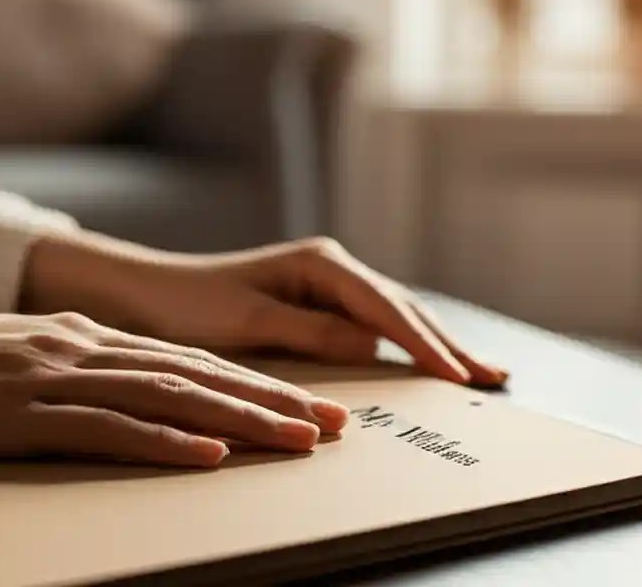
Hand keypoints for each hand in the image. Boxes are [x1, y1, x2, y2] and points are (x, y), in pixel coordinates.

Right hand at [0, 291, 348, 466]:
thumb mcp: (9, 361)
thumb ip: (67, 371)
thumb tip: (120, 394)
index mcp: (81, 338)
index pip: (188, 361)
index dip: (255, 384)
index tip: (307, 404)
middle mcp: (80, 349)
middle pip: (197, 375)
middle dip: (273, 400)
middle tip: (334, 423)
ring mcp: (52, 379)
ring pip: (170, 397)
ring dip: (241, 420)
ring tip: (298, 439)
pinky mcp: (19, 416)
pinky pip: (105, 429)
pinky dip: (164, 442)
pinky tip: (207, 455)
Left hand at [21, 235, 508, 386]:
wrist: (146, 292)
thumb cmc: (189, 304)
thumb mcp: (249, 321)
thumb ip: (313, 331)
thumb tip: (374, 344)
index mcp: (320, 263)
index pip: (387, 308)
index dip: (426, 344)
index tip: (458, 375)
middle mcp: (330, 266)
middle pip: (404, 308)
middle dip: (448, 344)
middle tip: (494, 379)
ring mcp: (327, 282)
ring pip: (396, 314)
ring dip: (436, 343)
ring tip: (479, 372)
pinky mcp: (318, 302)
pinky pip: (374, 324)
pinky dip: (406, 343)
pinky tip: (428, 358)